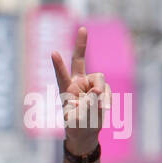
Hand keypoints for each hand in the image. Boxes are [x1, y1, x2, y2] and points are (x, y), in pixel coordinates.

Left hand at [52, 26, 109, 155]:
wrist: (86, 133)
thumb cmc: (77, 127)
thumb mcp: (78, 121)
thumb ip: (87, 107)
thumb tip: (98, 93)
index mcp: (66, 91)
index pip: (62, 76)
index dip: (59, 65)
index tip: (53, 52)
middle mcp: (78, 84)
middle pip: (79, 61)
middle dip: (81, 45)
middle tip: (82, 29)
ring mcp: (90, 85)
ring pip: (100, 80)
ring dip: (101, 94)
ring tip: (98, 108)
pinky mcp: (101, 88)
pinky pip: (107, 90)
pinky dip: (107, 100)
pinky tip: (103, 109)